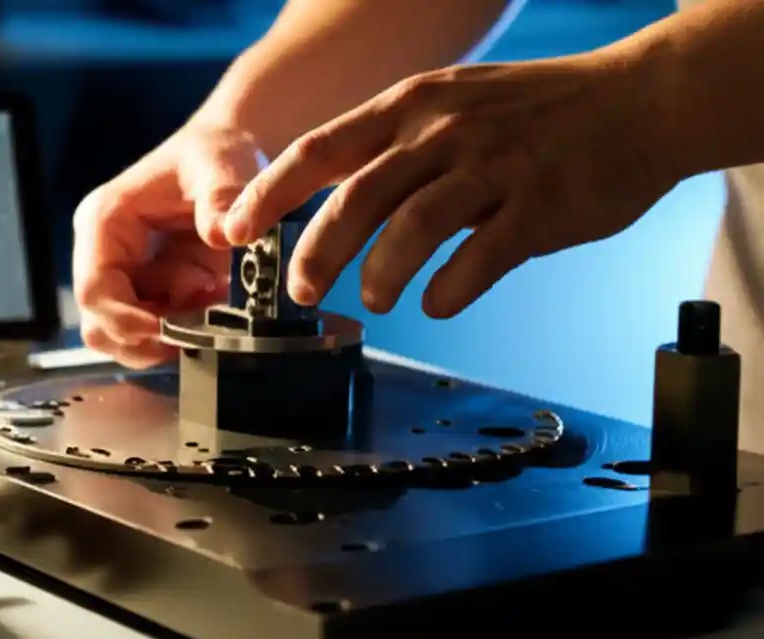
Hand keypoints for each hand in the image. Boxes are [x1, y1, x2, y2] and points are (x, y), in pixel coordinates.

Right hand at [72, 124, 266, 367]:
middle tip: (196, 319)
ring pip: (125, 337)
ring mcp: (123, 276)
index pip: (94, 290)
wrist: (224, 156)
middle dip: (148, 333)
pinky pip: (154, 332)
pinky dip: (186, 328)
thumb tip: (227, 235)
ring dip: (170, 332)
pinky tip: (211, 295)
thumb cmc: (212, 155)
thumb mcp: (220, 168)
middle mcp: (102, 253)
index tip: (168, 331)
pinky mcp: (147, 291)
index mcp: (104, 222)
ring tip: (209, 294)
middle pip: (100, 325)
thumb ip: (221, 199)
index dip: (126, 321)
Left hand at [221, 50, 674, 317]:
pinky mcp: (541, 204)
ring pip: (415, 225)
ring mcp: (494, 165)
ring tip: (372, 298)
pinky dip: (452, 286)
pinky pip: (484, 254)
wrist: (638, 101)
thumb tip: (333, 210)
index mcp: (411, 107)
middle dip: (316, 251)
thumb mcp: (450, 106)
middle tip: (299, 291)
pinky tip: (439, 304)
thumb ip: (393, 151)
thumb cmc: (534, 112)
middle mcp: (444, 131)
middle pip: (357, 196)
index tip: (234, 232)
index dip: (271, 195)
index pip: (320, 150)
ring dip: (381, 271)